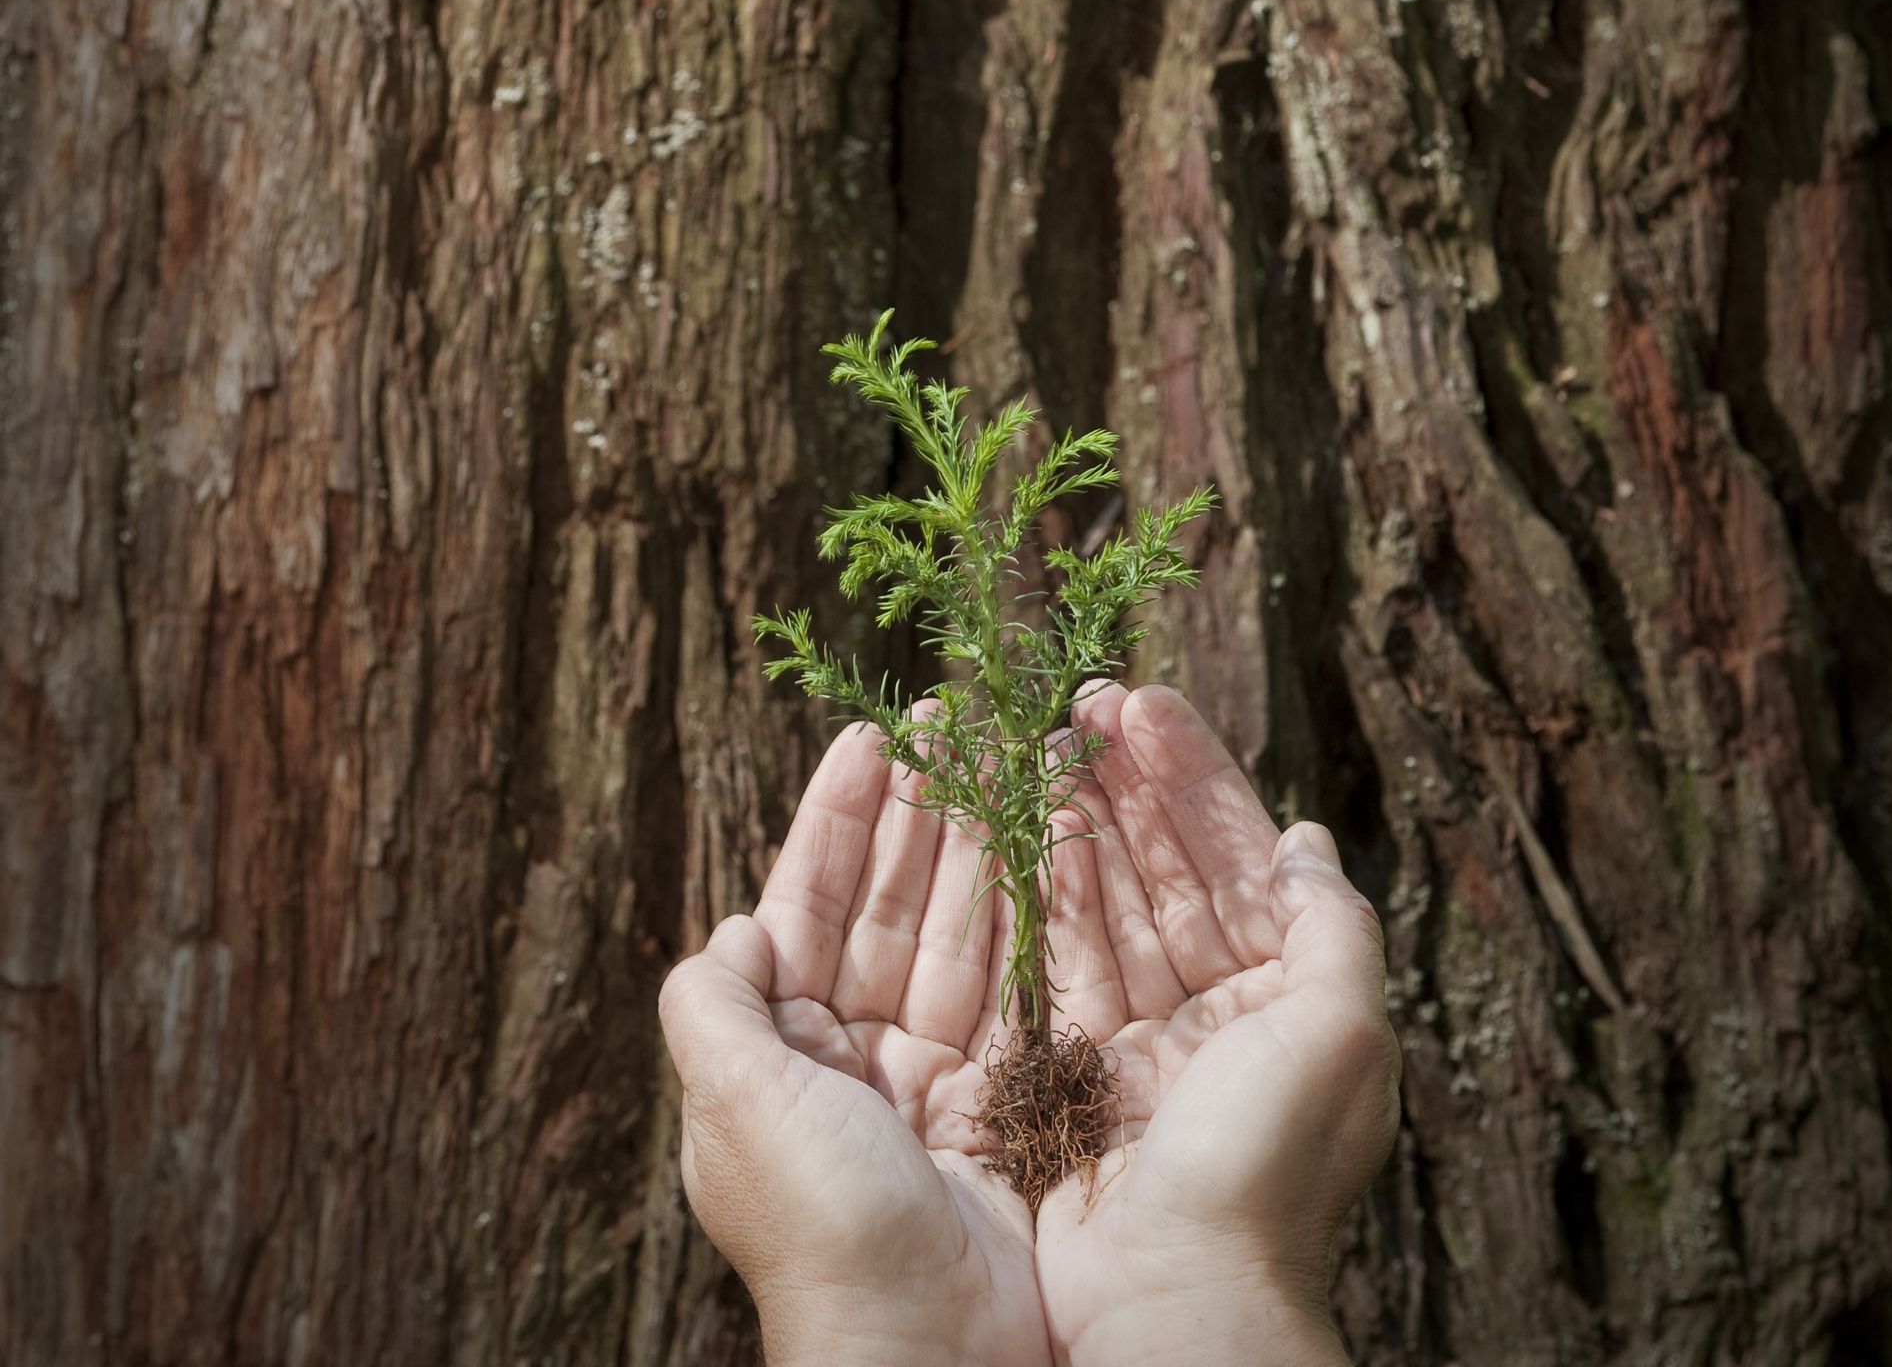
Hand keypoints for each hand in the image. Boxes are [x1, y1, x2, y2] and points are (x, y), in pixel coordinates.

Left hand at [658, 721, 1050, 1366]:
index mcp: (778, 1055)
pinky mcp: (1003, 1099)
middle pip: (887, 906)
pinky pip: (1015, 984)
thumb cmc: (818, 1223)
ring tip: (1003, 757)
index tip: (868, 738)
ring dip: (977, 844)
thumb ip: (713, 1003)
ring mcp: (931, 1078)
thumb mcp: (735, 1103)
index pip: (806, 906)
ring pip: (956, 932)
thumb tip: (734, 927)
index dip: (837, 822)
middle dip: (917, 814)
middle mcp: (851, 1058)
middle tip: (952, 721)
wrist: (928, 1349)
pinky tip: (1044, 843)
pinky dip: (1029, 912)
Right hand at [1031, 683, 1400, 1364]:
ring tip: (1039, 741)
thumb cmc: (1269, 1171)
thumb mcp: (1344, 1033)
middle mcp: (1216, 1014)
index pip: (1239, 857)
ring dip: (1077, 819)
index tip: (1139, 704)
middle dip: (1128, 781)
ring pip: (1105, 902)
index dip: (1194, 776)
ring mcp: (1140, 1042)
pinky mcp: (1072, 1071)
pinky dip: (1037, 891)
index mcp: (1287, 999)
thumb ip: (1336, 925)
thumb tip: (1307, 838)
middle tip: (1081, 703)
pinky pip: (1052, 961)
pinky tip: (1018, 827)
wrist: (1173, 1301)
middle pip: (1167, 868)